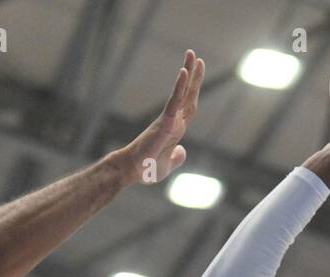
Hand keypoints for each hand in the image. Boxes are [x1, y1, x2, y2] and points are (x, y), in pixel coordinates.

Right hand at [115, 50, 205, 185]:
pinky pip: (174, 101)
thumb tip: (182, 152)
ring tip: (191, 54)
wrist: (133, 171)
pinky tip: (184, 72)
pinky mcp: (164, 122)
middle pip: (187, 94)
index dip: (193, 89)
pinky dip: (180, 87)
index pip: (188, 105)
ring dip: (188, 72)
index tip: (196, 74)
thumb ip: (176, 158)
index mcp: (176, 129)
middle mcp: (173, 121)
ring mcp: (169, 119)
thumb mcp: (168, 165)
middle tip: (194, 55)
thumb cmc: (147, 169)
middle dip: (193, 75)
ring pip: (182, 92)